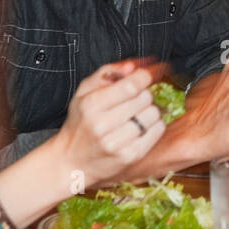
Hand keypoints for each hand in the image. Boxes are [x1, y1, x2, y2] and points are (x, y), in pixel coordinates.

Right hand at [52, 60, 168, 187]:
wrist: (71, 163)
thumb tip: (133, 65)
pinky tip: (141, 127)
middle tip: (135, 99)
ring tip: (136, 114)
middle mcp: (102, 125)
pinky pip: (157, 131)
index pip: (131, 85)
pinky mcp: (130, 156)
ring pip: (154, 114)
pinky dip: (155, 125)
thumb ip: (107, 72)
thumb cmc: (80, 123)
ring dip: (150, 110)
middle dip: (145, 94)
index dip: (145, 76)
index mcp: (91, 105)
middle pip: (145, 98)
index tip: (148, 75)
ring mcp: (117, 143)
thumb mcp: (84, 92)